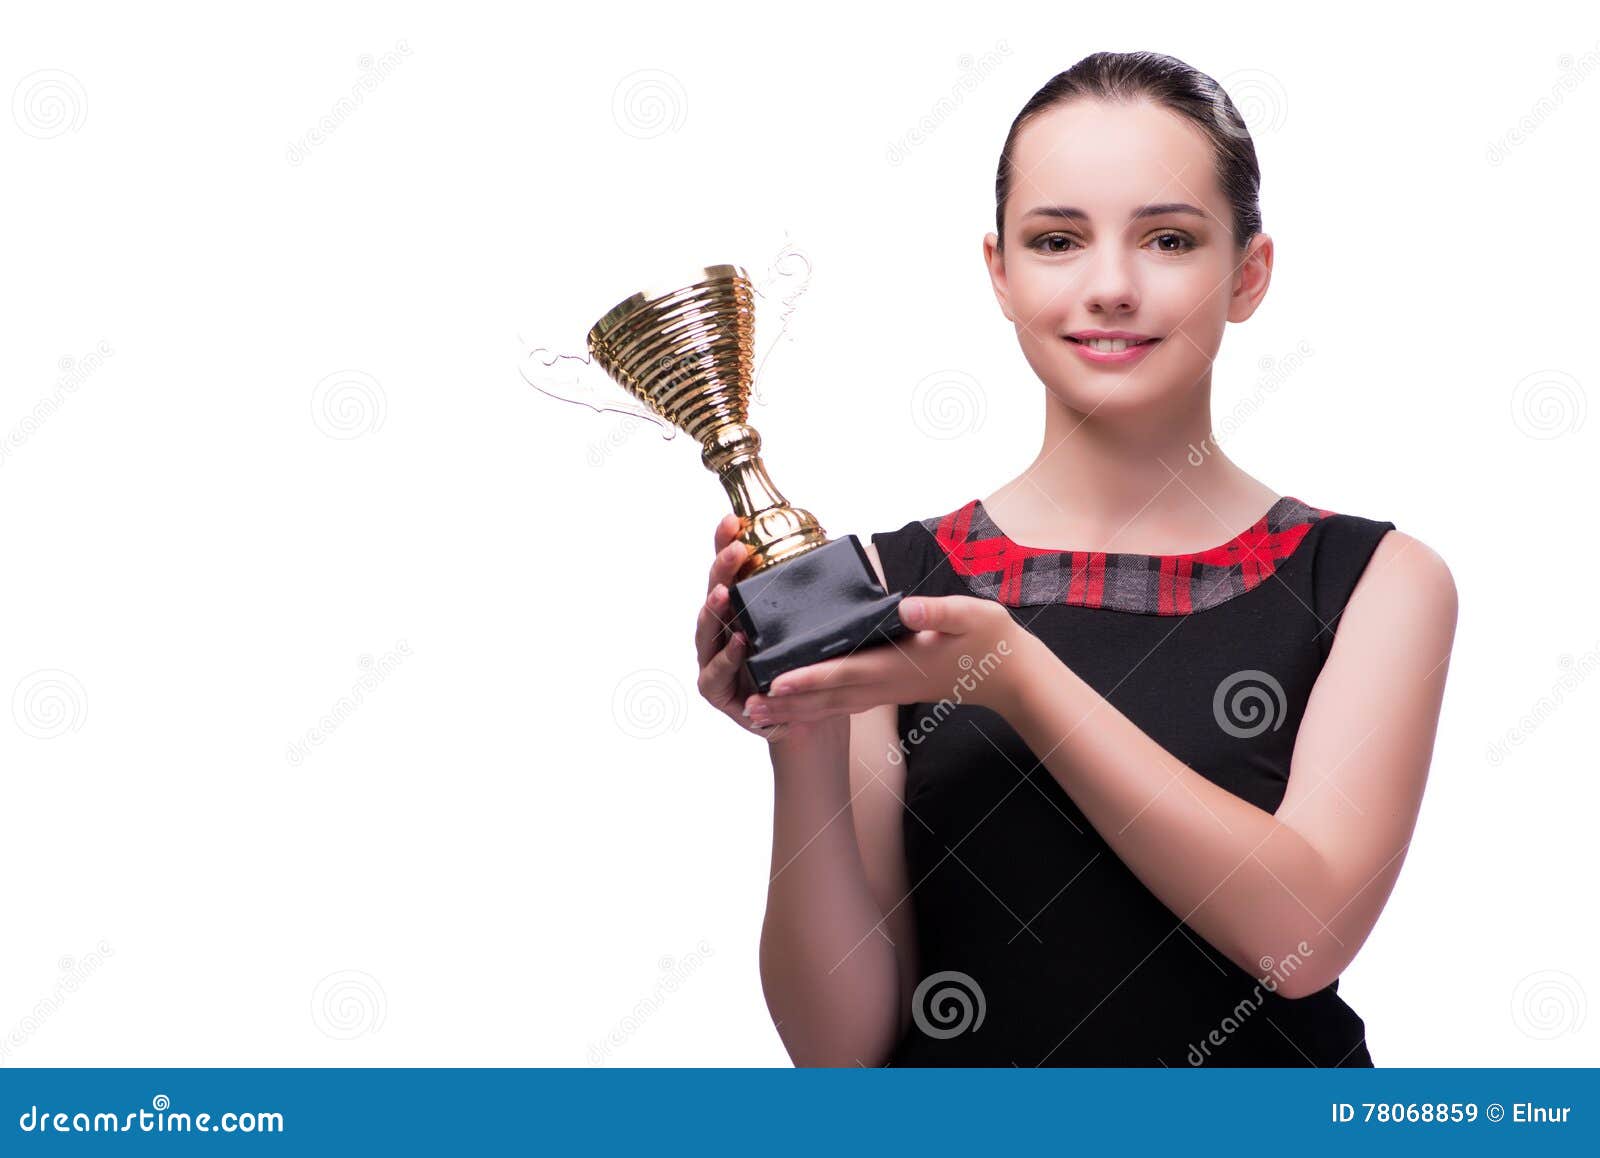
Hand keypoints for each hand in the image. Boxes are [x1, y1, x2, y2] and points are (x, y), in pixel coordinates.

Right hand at [694, 514, 839, 743]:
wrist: (807, 721)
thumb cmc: (806, 669)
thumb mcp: (813, 627)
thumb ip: (815, 595)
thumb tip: (835, 549)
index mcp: (743, 609)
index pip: (731, 571)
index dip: (726, 543)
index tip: (733, 520)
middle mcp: (722, 630)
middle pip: (714, 593)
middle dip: (721, 569)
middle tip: (734, 550)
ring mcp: (713, 659)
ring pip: (707, 631)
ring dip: (714, 610)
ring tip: (723, 593)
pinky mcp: (716, 690)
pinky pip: (715, 673)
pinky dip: (726, 658)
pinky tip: (738, 643)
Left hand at [741, 593, 1031, 727]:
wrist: (1009, 675)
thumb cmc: (990, 639)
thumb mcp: (970, 615)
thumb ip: (937, 612)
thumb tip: (906, 608)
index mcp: (899, 664)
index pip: (846, 672)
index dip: (810, 677)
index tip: (777, 680)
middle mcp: (887, 684)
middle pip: (828, 697)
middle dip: (788, 703)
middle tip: (746, 708)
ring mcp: (887, 692)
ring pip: (832, 706)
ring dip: (795, 710)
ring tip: (757, 714)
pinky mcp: (890, 691)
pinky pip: (845, 705)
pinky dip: (817, 708)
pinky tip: (796, 708)